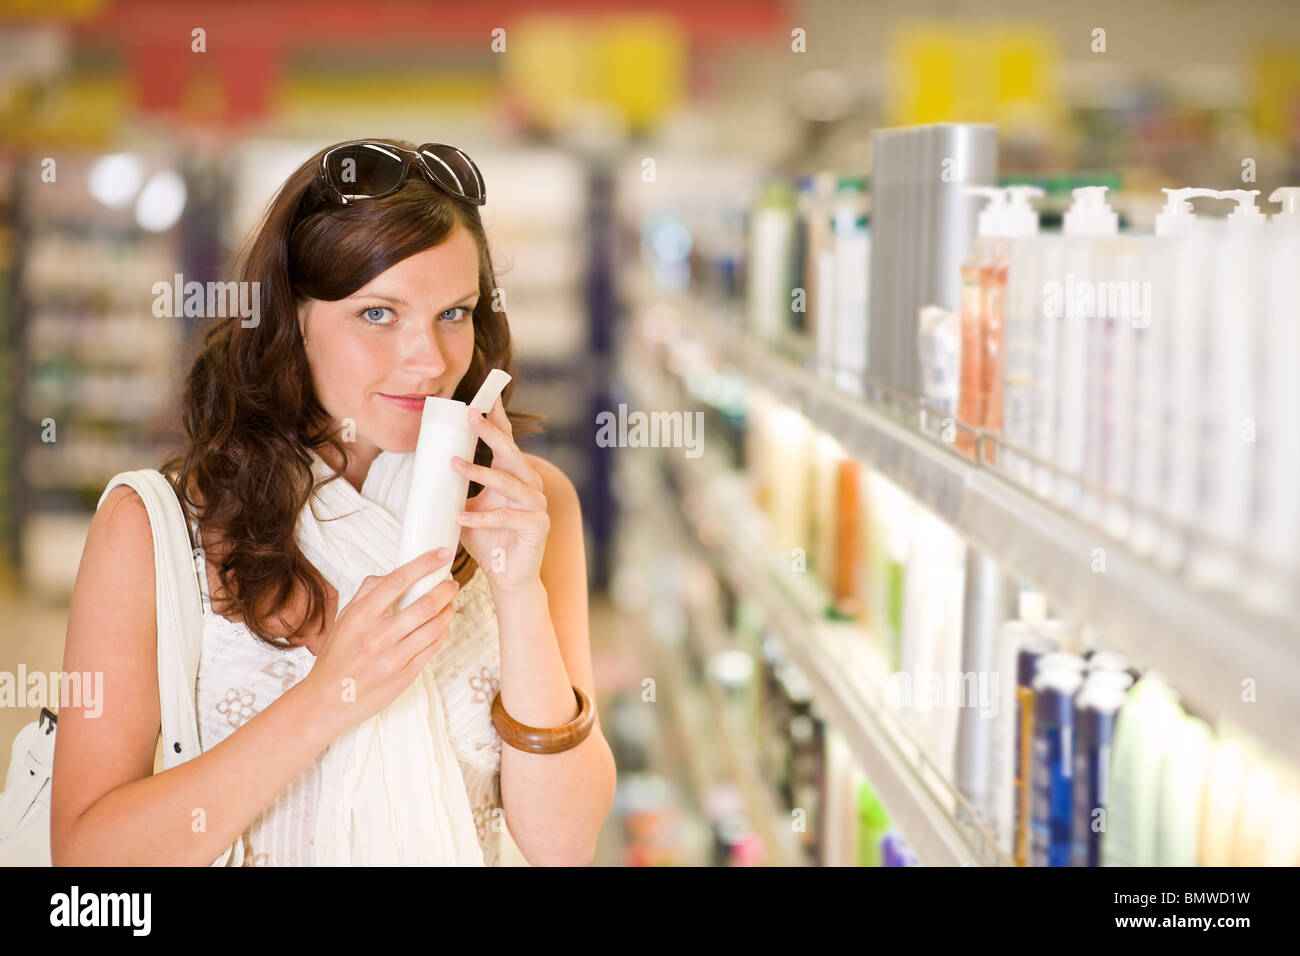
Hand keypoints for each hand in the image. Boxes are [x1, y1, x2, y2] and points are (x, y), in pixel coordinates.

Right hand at [303, 548, 459, 735]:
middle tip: (451, 583)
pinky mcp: (405, 675)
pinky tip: (442, 624)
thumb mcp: (344, 619)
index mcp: (361, 616)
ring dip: (449, 610)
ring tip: (449, 603)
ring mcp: (393, 658)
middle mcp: (378, 636)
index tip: (441, 554)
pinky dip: (442, 632)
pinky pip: (433, 647)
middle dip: (446, 589)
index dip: (424, 564)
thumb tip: (393, 573)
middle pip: (425, 604)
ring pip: (435, 626)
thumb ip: (368, 593)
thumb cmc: (337, 657)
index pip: (398, 581)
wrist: (327, 700)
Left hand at [451, 395, 548, 594]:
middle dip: (491, 433)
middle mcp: (531, 486)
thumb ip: (459, 491)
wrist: (508, 579)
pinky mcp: (537, 526)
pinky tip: (461, 517)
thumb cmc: (489, 542)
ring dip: (481, 473)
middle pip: (511, 454)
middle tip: (471, 415)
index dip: (498, 421)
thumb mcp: (469, 510)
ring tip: (455, 465)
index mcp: (517, 477)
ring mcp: (537, 506)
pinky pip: (506, 517)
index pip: (508, 443)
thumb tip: (426, 472)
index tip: (486, 398)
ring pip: (509, 482)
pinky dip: (482, 518)